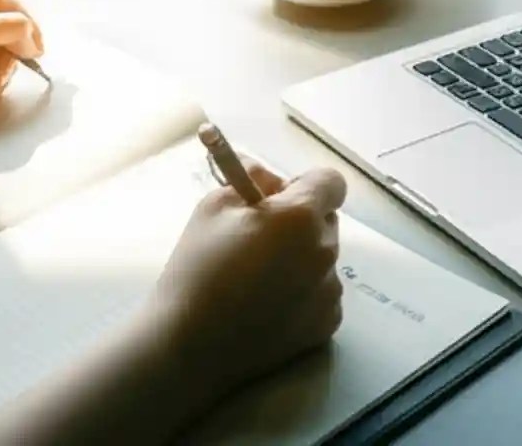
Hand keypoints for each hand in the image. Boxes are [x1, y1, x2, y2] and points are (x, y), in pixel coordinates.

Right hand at [155, 161, 345, 397]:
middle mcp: (325, 251)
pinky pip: (322, 294)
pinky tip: (268, 306)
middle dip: (299, 222)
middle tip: (260, 239)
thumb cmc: (197, 269)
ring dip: (301, 259)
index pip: (330, 182)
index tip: (279, 199)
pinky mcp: (327, 323)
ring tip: (258, 280)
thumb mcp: (213, 208)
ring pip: (323, 259)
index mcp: (300, 217)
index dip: (306, 184)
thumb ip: (249, 179)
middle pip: (325, 221)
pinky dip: (303, 294)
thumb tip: (267, 175)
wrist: (191, 345)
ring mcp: (330, 291)